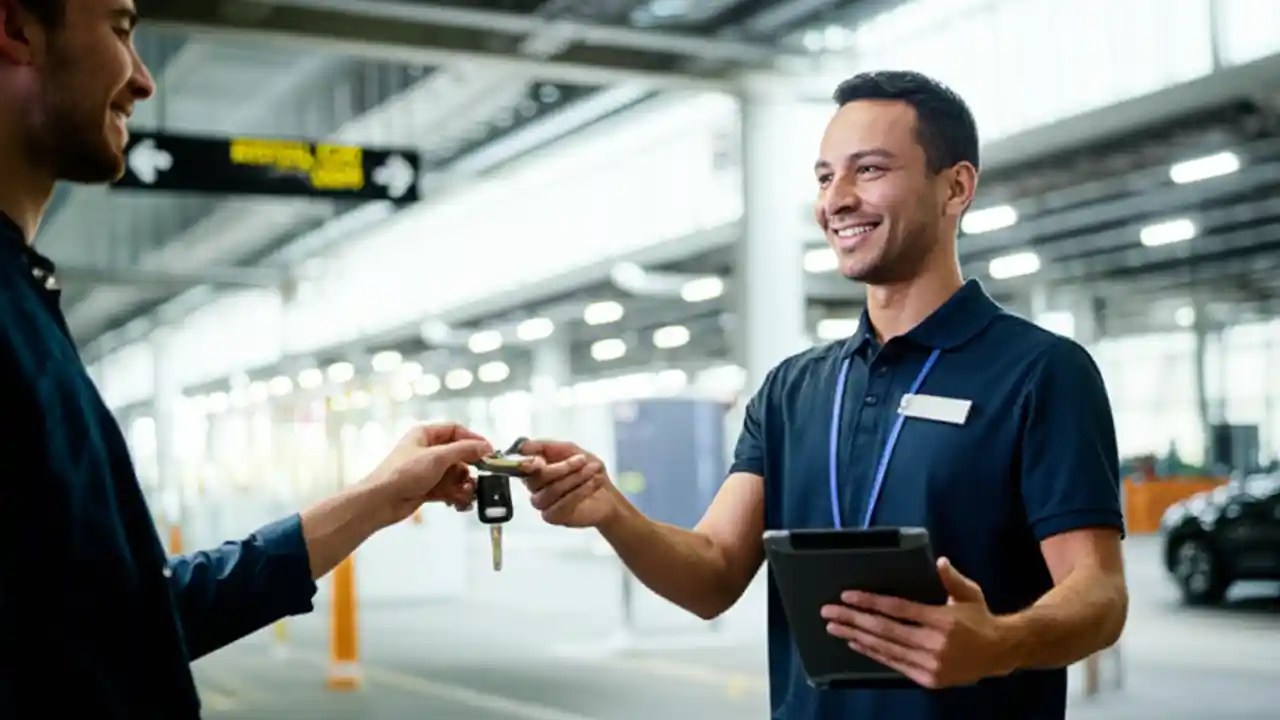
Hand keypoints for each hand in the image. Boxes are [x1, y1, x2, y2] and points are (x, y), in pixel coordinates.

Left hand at [364, 423, 492, 526]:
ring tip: (465, 494)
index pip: (456, 431)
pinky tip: (458, 503)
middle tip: (479, 477)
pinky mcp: (427, 488)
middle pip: (458, 455)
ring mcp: (427, 470)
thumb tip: (485, 447)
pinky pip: (449, 489)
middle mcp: (427, 451)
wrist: (380, 502)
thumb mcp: (437, 457)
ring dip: (463, 485)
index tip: (488, 452)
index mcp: (425, 434)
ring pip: (455, 475)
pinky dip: (455, 496)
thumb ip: (464, 450)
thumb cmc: (402, 474)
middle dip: (469, 468)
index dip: (473, 440)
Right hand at [516, 438, 613, 527]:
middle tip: (582, 459)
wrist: (608, 494)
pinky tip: (592, 483)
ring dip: (574, 478)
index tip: (540, 460)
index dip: (526, 463)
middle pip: (536, 478)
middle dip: (562, 467)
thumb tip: (523, 446)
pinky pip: (561, 505)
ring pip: (550, 491)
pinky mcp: (553, 517)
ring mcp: (542, 503)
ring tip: (592, 470)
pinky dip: (580, 492)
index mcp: (534, 468)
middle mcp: (534, 487)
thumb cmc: (588, 471)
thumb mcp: (571, 450)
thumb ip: (547, 447)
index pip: (519, 465)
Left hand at [820, 557, 1015, 688]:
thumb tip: (938, 561)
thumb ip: (952, 578)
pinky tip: (856, 643)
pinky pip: (894, 663)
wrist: (999, 654)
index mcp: (943, 620)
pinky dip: (873, 653)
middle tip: (829, 612)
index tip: (847, 596)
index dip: (871, 602)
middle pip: (885, 630)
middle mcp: (935, 644)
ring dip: (856, 637)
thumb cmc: (979, 619)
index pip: (899, 609)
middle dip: (853, 619)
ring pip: (886, 648)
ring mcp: (931, 664)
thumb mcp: (970, 593)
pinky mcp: (928, 678)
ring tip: (834, 628)